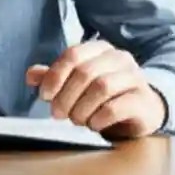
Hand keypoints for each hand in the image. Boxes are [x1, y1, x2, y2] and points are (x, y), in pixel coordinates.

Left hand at [25, 40, 166, 139]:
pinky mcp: (143, 100)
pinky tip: (94, 124)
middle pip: (85, 72)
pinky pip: (116, 107)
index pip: (73, 54)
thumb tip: (30, 75)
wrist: (143, 110)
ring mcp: (134, 77)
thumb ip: (55, 77)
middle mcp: (119, 58)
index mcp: (100, 49)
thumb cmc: (105, 95)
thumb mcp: (78, 84)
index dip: (55, 75)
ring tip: (77, 120)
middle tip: (58, 114)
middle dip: (66, 96)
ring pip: (101, 87)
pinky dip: (98, 118)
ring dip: (82, 108)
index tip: (45, 96)